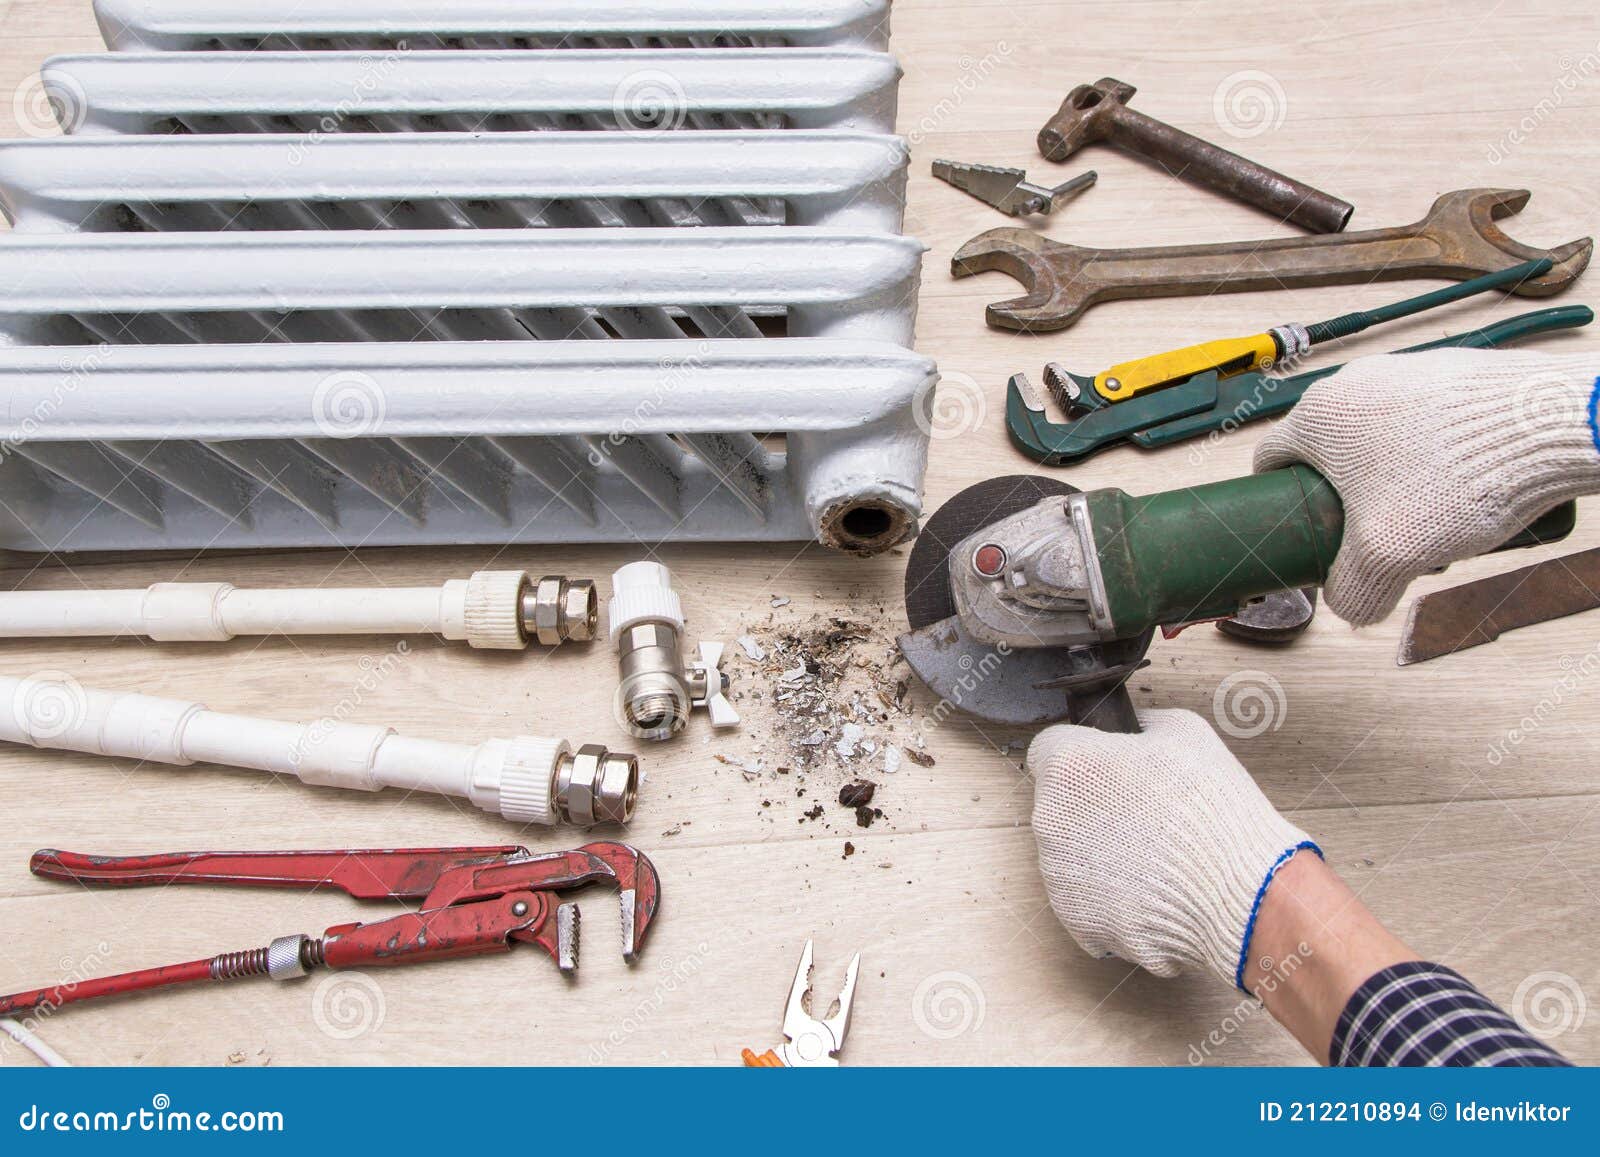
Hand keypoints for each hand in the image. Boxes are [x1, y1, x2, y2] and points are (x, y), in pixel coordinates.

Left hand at [1029, 708, 1316, 988]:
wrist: (1239, 894)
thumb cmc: (1214, 810)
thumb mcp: (1185, 733)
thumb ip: (1141, 728)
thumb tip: (1131, 732)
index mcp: (1068, 766)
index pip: (1050, 748)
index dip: (1084, 754)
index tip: (1109, 767)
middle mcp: (1050, 819)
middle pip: (1059, 802)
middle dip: (1092, 804)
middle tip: (1143, 814)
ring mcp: (1058, 875)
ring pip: (1070, 852)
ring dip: (1101, 851)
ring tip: (1156, 856)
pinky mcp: (1075, 918)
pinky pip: (1086, 897)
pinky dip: (1111, 895)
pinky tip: (1153, 890)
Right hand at [1254, 347, 1599, 625]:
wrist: (1549, 427)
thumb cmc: (1455, 479)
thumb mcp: (1387, 556)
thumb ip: (1354, 592)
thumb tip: (1350, 606)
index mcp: (1319, 416)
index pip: (1270, 460)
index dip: (1275, 501)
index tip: (1297, 527)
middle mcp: (1356, 382)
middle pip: (1331, 454)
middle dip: (1349, 501)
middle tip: (1379, 537)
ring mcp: (1407, 371)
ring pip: (1380, 438)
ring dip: (1394, 480)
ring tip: (1433, 518)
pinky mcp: (1452, 372)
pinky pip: (1425, 422)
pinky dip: (1434, 455)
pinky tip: (1464, 486)